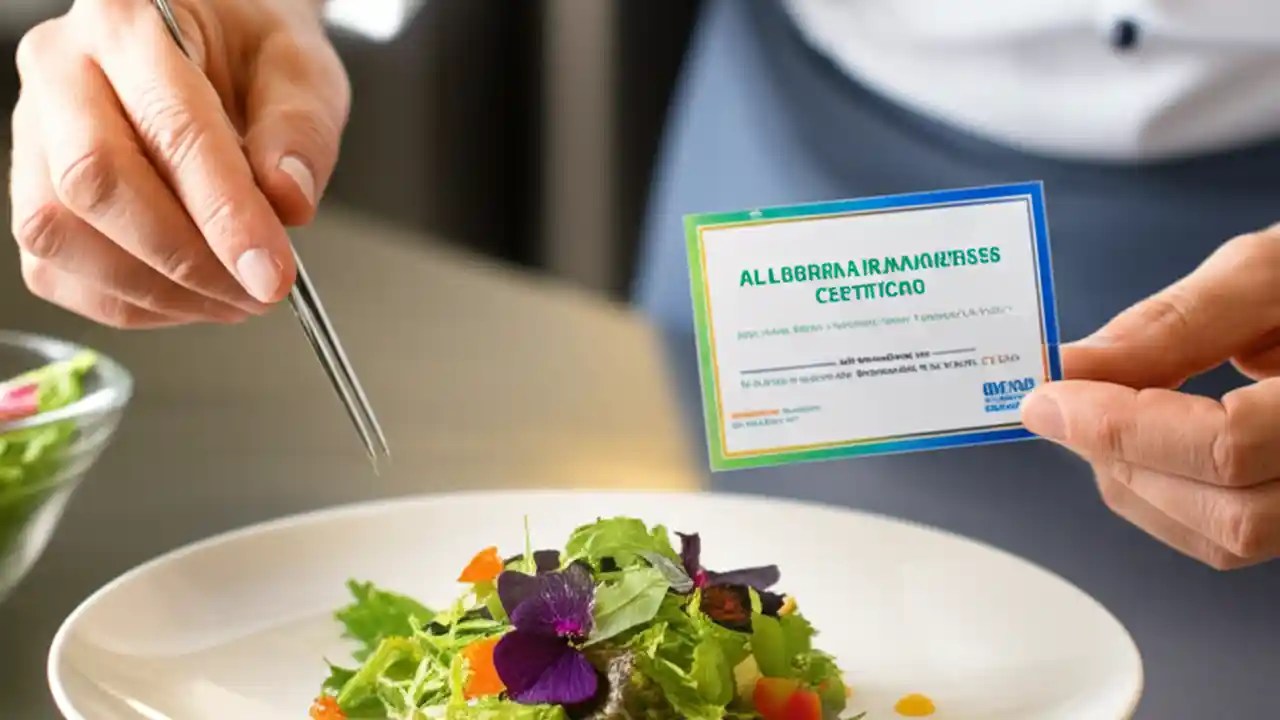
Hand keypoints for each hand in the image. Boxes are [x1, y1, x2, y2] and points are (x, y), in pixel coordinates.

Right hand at [9, 0, 348, 327]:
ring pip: (60, 235)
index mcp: (128, 21)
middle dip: (186, 259)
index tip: (271, 270)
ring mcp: (34, 133)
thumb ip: (300, 129)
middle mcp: (62, 71)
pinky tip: (193, 296)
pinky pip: (57, 271)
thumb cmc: (250, 50)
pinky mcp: (34, 191)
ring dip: (158, 290)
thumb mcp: (301, 68)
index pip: (169, 129)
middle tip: (261, 289)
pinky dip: (131, 303)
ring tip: (236, 295)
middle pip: (94, 183)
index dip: (223, 212)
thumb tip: (288, 201)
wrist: (215, 41)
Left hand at [1021, 229, 1279, 569]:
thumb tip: (1075, 365)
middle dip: (1122, 458)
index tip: (1045, 397)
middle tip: (1057, 407)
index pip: (1228, 446)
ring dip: (1137, 483)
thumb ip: (1176, 321)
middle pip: (1229, 514)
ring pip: (1229, 538)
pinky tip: (1140, 444)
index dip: (1122, 427)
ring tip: (1096, 417)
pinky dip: (1168, 495)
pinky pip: (1239, 535)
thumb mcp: (1270, 274)